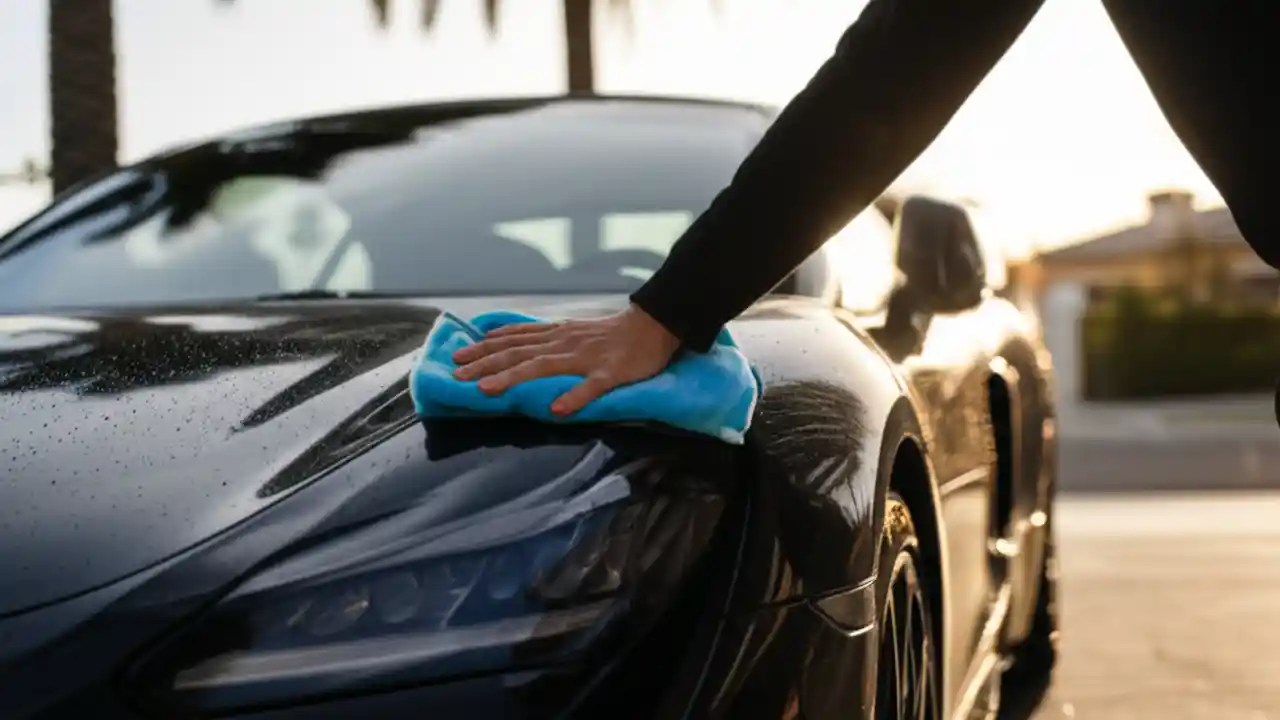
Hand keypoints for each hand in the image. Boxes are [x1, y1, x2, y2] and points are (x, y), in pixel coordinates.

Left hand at [452, 304, 681, 415]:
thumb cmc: (611, 334)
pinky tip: (557, 410)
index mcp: (556, 335)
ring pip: (544, 367)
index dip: (484, 349)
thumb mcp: (572, 330)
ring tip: (487, 390)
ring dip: (513, 378)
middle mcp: (563, 343)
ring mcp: (585, 358)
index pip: (513, 341)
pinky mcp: (609, 373)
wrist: (652, 326)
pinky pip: (591, 387)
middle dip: (486, 365)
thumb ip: (543, 339)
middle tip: (457, 376)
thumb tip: (510, 344)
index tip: (457, 357)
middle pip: (519, 354)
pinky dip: (574, 398)